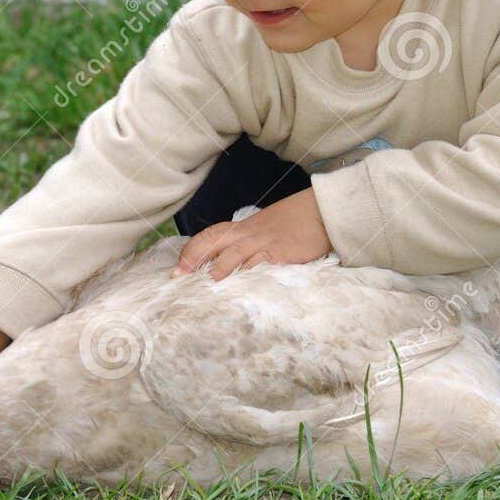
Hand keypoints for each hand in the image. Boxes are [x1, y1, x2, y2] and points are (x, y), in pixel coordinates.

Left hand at [173, 187, 332, 280]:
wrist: (322, 211)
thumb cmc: (296, 221)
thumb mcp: (267, 227)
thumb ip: (249, 241)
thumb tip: (231, 261)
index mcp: (244, 227)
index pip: (211, 234)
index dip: (191, 250)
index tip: (178, 267)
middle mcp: (249, 233)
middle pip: (214, 241)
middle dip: (194, 258)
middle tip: (179, 276)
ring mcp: (264, 242)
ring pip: (234, 254)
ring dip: (219, 268)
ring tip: (207, 283)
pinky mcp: (281, 253)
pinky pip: (261, 264)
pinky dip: (248, 275)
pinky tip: (239, 288)